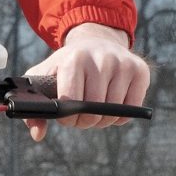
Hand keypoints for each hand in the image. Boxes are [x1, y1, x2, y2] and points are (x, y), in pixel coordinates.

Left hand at [24, 23, 150, 141]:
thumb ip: (35, 108)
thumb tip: (37, 135)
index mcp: (74, 59)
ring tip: (95, 108)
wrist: (96, 41)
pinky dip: (120, 116)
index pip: (71, 103)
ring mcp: (123, 63)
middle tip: (81, 114)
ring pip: (113, 113)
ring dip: (102, 120)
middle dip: (85, 121)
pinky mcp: (140, 70)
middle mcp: (101, 58)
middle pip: (93, 112)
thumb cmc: (67, 65)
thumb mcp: (44, 79)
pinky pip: (130, 110)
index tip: (67, 115)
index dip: (68, 118)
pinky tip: (111, 105)